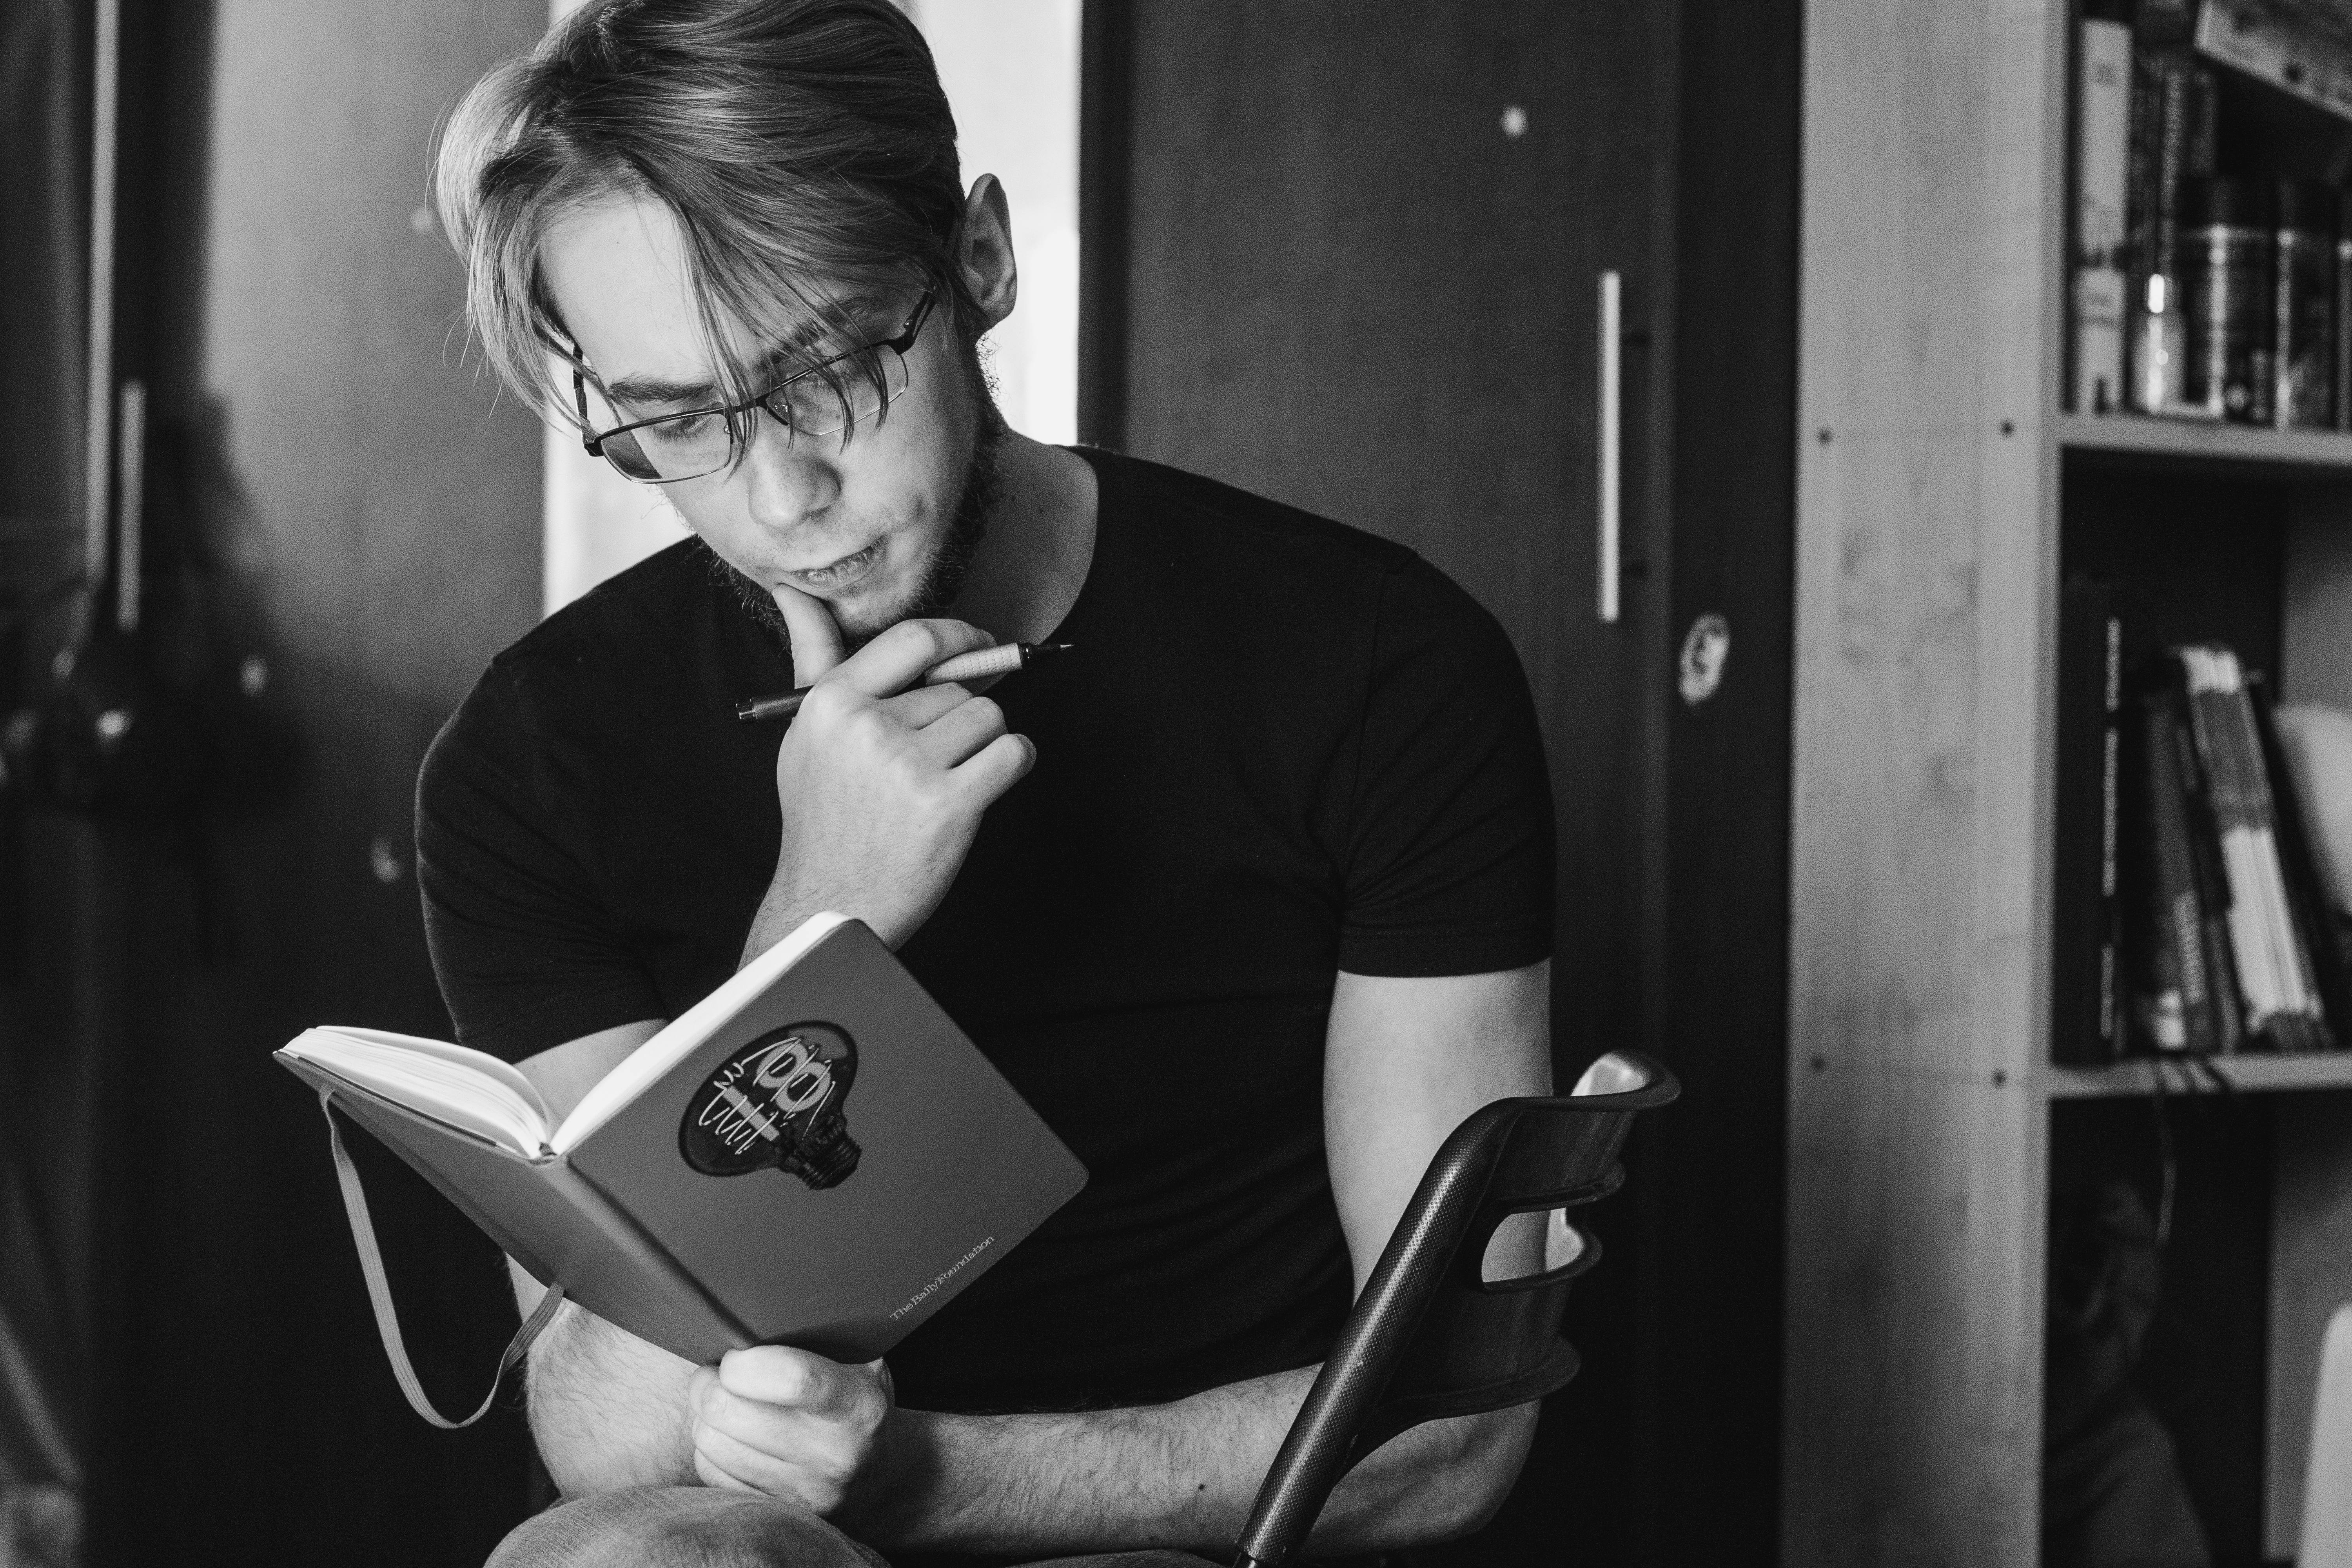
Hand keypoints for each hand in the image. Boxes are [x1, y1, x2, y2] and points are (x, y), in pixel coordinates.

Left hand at [687, 1346, 897, 1516]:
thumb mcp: (860, 1365)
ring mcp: (804, 1493)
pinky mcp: (776, 1514)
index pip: (792, 1378)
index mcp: (859, 1407)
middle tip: (714, 1373)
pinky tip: (729, 1436)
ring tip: (722, 1402)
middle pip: (730, 1411)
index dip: (746, 1363)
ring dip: (704, 1417)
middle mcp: (833, 1455)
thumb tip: (750, 1320)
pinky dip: (710, 1450)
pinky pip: (711, 1474)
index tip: (737, 1356)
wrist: (882, 1478)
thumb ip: (818, 1346)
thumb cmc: (857, 1404)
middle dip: (707, 1383)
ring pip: (712, 1443)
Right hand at [747, 584, 1035, 955]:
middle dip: (958, 718)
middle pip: (957, 687)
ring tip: (945, 781)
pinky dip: (1012, 765)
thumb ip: (815, 661)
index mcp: (831, 703)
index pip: (914, 638)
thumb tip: (795, 592)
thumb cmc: (824, 820)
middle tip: (930, 762)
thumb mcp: (805, 736)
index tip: (977, 645)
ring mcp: (908, 766)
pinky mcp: (949, 804)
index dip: (958, 637)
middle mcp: (867, 728)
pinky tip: (983, 787)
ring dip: (982, 745)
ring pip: (987, 717)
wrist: (833, 907)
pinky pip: (1013, 751)